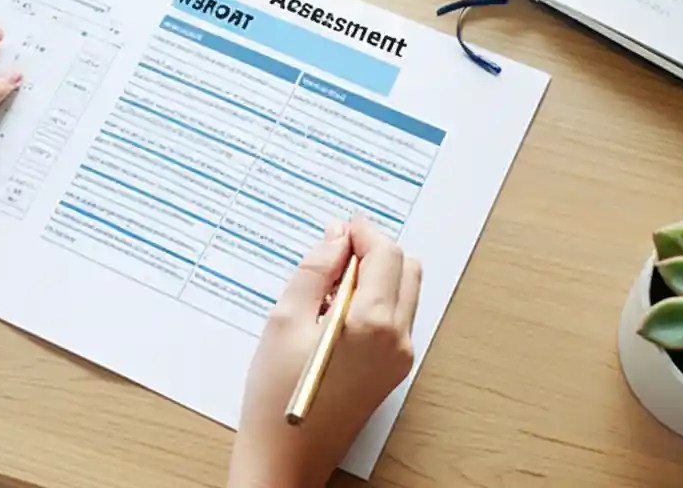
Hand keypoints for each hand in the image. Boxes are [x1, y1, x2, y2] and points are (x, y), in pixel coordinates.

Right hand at [228, 216, 422, 487]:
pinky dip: (374, 302)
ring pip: (404, 293)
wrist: (286, 456)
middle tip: (332, 255)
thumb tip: (336, 238)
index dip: (361, 232)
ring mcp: (399, 358)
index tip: (338, 227)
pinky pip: (395, 320)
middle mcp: (397, 339)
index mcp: (373, 322)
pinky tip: (335, 314)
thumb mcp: (285, 318)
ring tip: (327, 289)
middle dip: (373, 251)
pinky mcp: (393, 371)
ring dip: (375, 276)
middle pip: (405, 268)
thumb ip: (315, 270)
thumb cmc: (276, 394)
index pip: (384, 253)